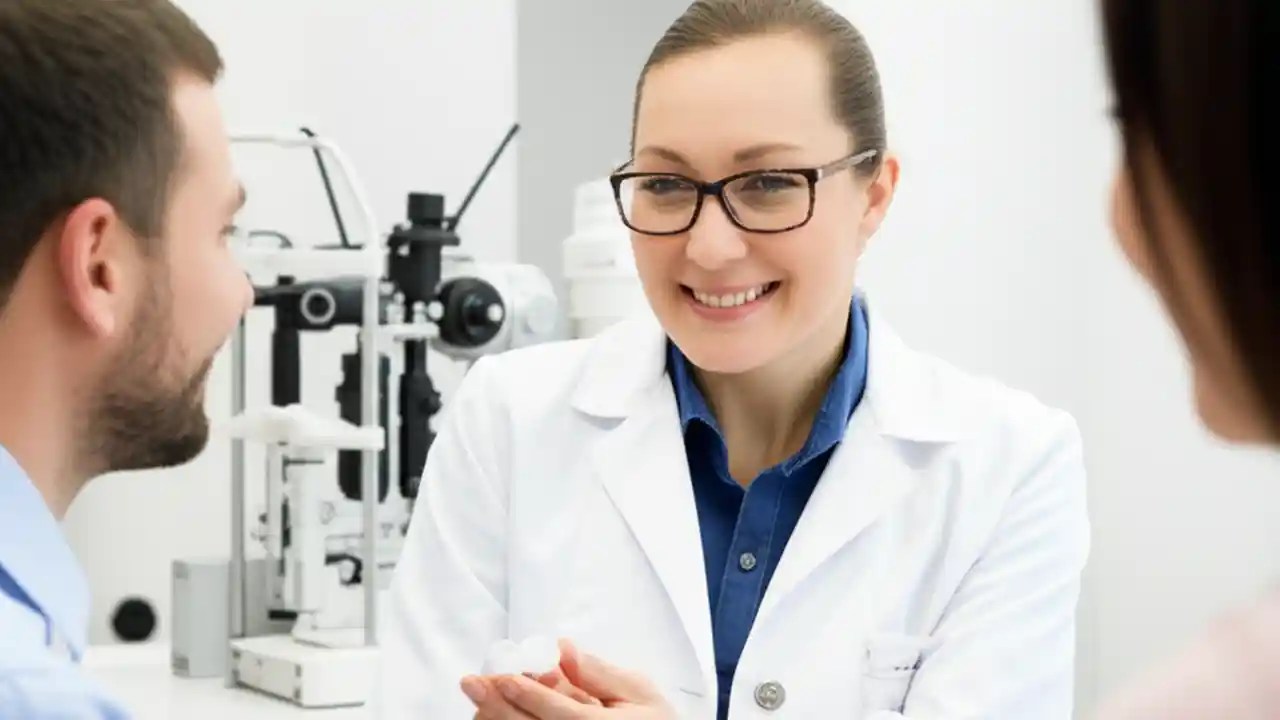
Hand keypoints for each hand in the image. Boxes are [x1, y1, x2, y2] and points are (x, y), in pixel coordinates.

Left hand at [462, 639, 676, 718]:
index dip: (533, 697)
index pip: (563, 716)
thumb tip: (564, 649)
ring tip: (476, 697)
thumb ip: (601, 673)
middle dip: (499, 706)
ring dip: (496, 719)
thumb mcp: (640, 692)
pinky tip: (485, 716)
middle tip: (473, 683)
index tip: (507, 678)